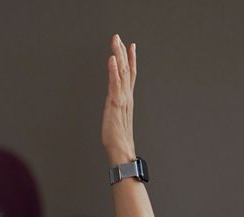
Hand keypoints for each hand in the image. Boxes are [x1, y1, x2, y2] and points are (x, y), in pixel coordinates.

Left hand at [101, 34, 136, 164]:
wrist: (121, 152)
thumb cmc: (118, 141)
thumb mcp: (117, 121)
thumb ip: (118, 112)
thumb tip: (116, 108)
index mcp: (127, 100)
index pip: (130, 75)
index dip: (131, 60)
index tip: (131, 46)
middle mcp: (126, 97)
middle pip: (127, 70)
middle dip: (122, 52)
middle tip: (119, 37)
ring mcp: (122, 100)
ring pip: (122, 73)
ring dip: (118, 55)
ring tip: (115, 41)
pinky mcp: (115, 104)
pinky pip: (114, 84)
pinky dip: (114, 70)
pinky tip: (112, 59)